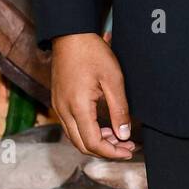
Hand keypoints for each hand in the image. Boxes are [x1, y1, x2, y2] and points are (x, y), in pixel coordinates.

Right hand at [49, 32, 135, 159]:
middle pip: (82, 145)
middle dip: (106, 151)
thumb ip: (119, 109)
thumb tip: (124, 135)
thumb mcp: (113, 79)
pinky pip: (71, 126)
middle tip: (127, 148)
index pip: (93, 143)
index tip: (129, 151)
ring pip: (75, 137)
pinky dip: (87, 132)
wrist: (70, 35)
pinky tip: (104, 127)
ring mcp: (59, 107)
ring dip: (96, 142)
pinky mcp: (59, 102)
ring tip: (119, 138)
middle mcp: (63, 111)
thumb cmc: (93, 53)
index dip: (112, 152)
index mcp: (77, 107)